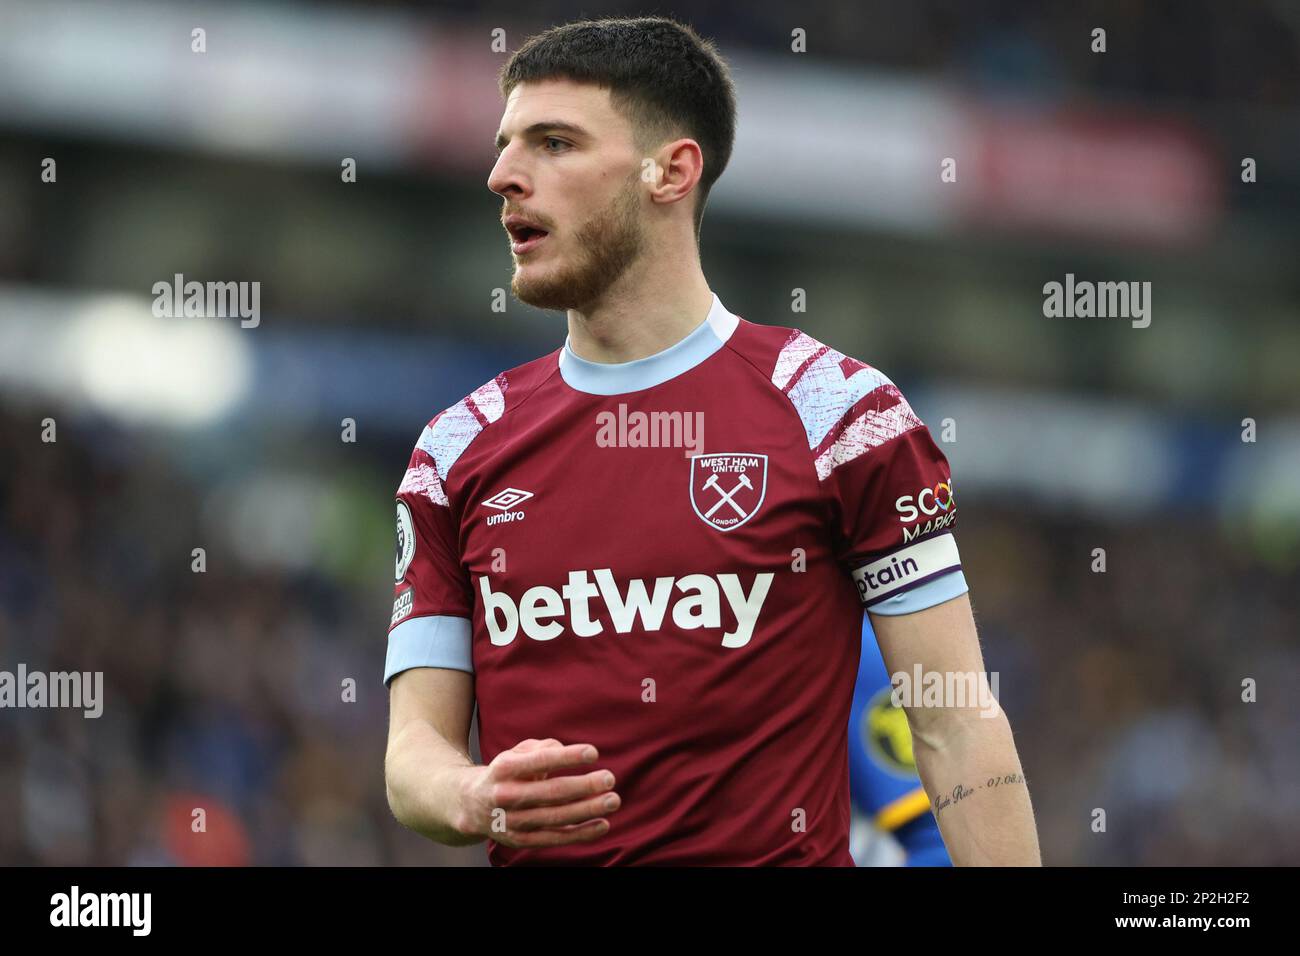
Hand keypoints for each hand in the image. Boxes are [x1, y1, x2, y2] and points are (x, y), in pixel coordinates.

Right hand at [456, 738, 620, 847]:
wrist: (471, 805)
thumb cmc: (505, 773)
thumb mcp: (516, 753)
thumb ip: (541, 748)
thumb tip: (566, 751)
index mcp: (504, 768)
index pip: (538, 762)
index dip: (567, 757)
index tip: (593, 753)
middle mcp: (505, 796)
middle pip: (550, 793)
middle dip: (583, 786)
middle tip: (609, 778)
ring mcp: (512, 821)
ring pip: (555, 818)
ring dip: (587, 810)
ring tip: (612, 800)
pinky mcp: (521, 840)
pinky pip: (555, 838)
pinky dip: (580, 834)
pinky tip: (602, 824)